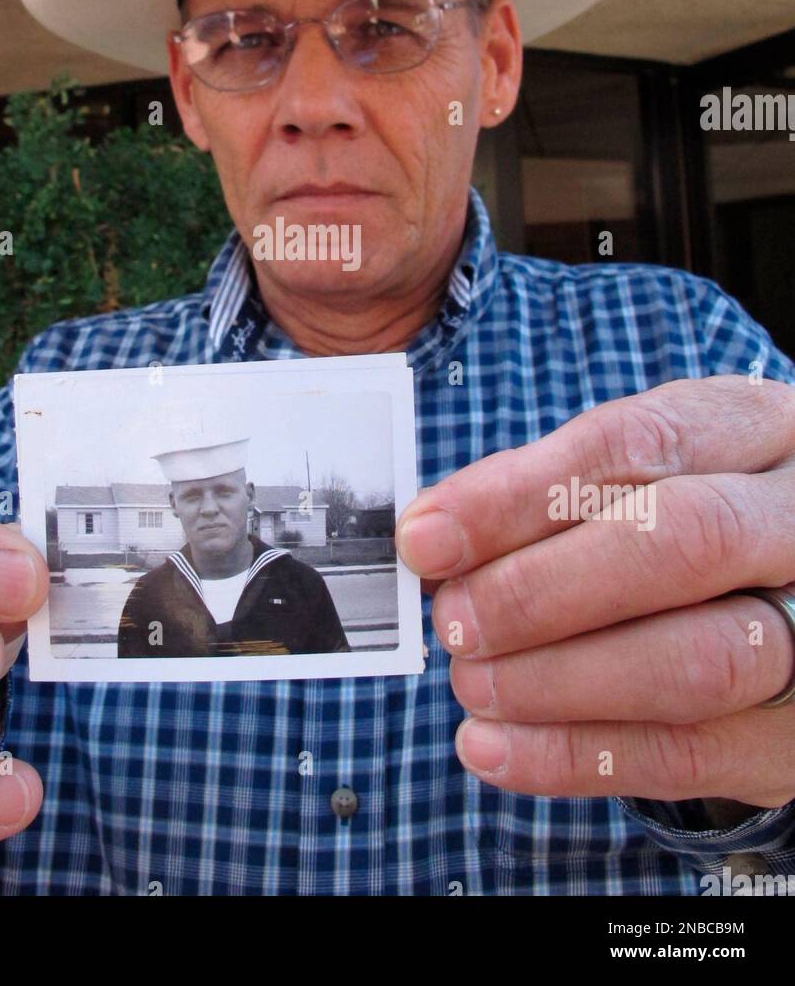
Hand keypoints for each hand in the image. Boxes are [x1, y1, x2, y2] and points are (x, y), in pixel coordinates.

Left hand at [396, 377, 794, 808]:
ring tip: (471, 685)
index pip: (636, 445)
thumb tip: (433, 536)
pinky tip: (492, 749)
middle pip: (686, 541)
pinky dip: (577, 756)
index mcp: (753, 428)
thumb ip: (549, 494)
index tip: (426, 537)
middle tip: (452, 620)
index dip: (518, 494)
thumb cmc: (689, 516)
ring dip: (560, 681)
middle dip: (544, 588)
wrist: (794, 591)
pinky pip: (693, 754)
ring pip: (703, 658)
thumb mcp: (643, 473)